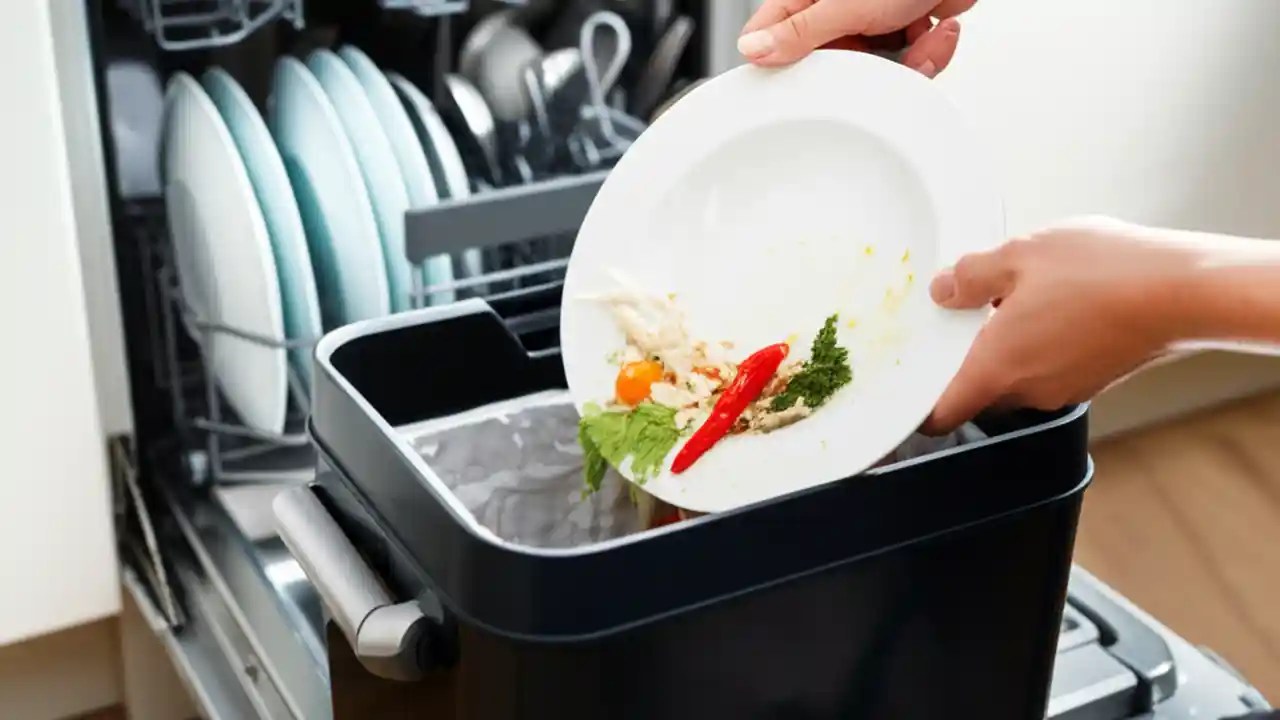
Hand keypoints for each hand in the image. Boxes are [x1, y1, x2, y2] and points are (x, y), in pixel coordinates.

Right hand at [738, 0, 976, 75]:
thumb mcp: (846, 4)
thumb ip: (800, 31)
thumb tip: (751, 50)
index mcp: (806, 0)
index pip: (774, 40)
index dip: (787, 67)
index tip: (817, 80)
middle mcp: (834, 10)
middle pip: (831, 66)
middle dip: (866, 69)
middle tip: (884, 56)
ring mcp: (868, 20)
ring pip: (872, 69)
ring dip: (907, 61)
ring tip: (923, 37)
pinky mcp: (900, 28)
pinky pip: (905, 61)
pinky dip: (927, 52)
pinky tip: (937, 32)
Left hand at [923, 217, 1200, 434]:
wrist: (1183, 292)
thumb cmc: (1103, 274)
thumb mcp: (1020, 256)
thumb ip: (971, 276)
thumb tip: (943, 290)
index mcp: (995, 368)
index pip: (941, 413)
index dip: (919, 406)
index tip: (908, 387)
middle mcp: (1026, 390)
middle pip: (976, 390)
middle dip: (966, 357)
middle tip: (964, 314)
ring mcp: (1063, 388)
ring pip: (1015, 375)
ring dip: (1007, 345)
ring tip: (1018, 298)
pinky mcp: (1093, 378)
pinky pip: (1050, 366)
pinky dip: (1042, 343)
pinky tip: (1058, 303)